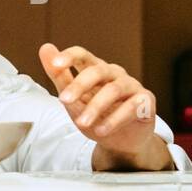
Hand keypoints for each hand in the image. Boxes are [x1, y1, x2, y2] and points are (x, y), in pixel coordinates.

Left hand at [39, 43, 171, 169]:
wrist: (121, 142)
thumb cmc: (97, 116)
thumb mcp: (74, 100)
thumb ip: (60, 76)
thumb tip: (45, 48)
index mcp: (96, 70)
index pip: (83, 55)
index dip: (70, 56)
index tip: (55, 64)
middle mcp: (115, 74)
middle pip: (98, 71)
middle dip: (80, 85)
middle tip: (64, 100)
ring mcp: (132, 86)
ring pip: (114, 89)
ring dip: (96, 106)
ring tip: (82, 123)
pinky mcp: (146, 102)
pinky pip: (131, 107)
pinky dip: (115, 120)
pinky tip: (101, 131)